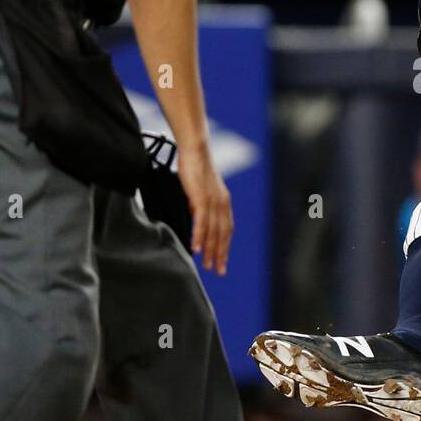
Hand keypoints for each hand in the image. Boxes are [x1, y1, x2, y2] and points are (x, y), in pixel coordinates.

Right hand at [177, 141, 232, 274]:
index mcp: (223, 202)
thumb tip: (195, 218)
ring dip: (211, 250)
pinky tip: (197, 249)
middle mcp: (222, 203)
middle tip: (218, 271)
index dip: (224, 247)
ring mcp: (213, 201)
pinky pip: (202, 221)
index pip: (226, 229)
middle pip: (223, 234)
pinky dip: (200, 236)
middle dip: (221, 254)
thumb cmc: (194, 167)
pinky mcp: (202, 197)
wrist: (195, 149)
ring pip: (214, 231)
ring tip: (207, 265)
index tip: (221, 262)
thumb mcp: (199, 190)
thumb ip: (199, 205)